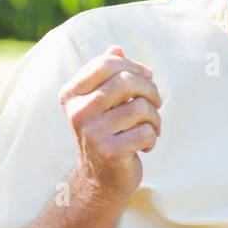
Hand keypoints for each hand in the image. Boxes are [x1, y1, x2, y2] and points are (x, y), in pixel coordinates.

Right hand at [57, 45, 162, 205]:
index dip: (133, 66)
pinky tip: (145, 145)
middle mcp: (77, 112)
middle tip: (156, 102)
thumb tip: (116, 49)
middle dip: (150, 90)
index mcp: (72, 95)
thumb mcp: (103, 102)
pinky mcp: (109, 152)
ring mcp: (92, 133)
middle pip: (124, 82)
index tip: (147, 77)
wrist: (100, 179)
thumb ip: (107, 75)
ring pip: (140, 108)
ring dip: (154, 118)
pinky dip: (152, 138)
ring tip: (150, 127)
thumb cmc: (107, 133)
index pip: (105, 63)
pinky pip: (145, 132)